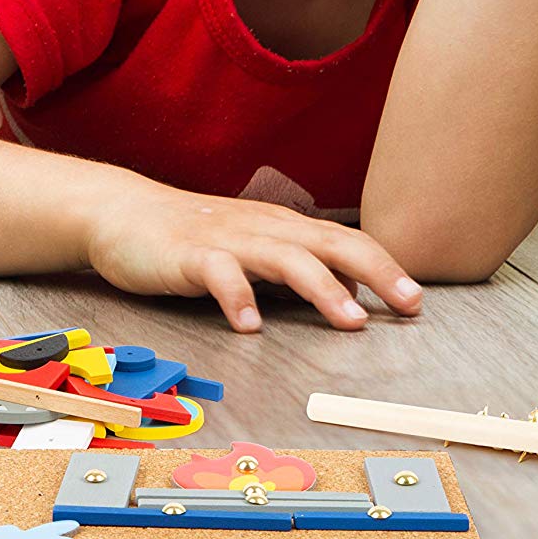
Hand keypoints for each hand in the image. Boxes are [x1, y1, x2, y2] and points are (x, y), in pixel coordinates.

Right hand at [86, 181, 420, 331]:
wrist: (121, 212)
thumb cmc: (191, 236)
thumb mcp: (251, 249)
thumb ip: (295, 269)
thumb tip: (348, 295)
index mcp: (281, 228)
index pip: (343, 241)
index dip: (383, 266)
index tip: (416, 298)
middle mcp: (262, 228)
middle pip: (328, 243)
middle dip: (374, 270)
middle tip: (408, 303)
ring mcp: (226, 240)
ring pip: (283, 257)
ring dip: (320, 287)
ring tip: (349, 319)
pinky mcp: (187, 255)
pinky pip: (218, 274)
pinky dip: (237, 298)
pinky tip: (250, 326)